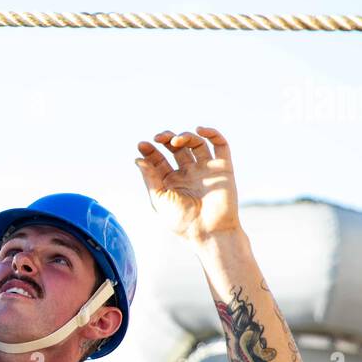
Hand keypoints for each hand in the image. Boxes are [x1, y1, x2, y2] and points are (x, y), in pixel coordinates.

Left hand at [135, 127, 241, 242]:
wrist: (208, 231)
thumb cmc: (181, 221)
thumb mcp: (159, 199)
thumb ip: (150, 178)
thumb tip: (138, 159)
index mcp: (171, 182)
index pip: (159, 160)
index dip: (150, 151)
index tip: (142, 144)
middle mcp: (188, 173)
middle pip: (177, 148)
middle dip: (166, 139)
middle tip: (158, 138)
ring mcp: (205, 169)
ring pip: (196, 143)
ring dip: (185, 136)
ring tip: (175, 140)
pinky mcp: (223, 168)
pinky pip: (220, 146)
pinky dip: (212, 134)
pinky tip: (200, 130)